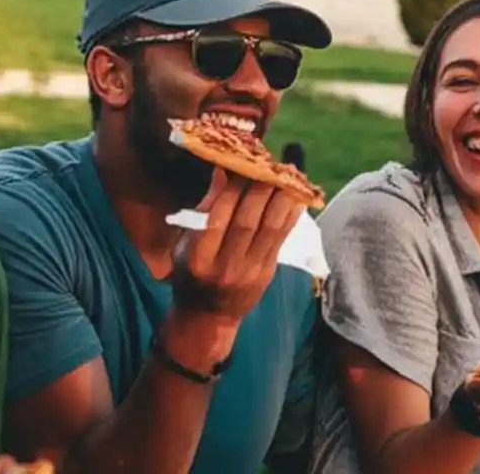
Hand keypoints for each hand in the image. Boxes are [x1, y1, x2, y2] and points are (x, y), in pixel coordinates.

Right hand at [170, 168, 305, 321]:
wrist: (208, 316)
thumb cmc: (190, 273)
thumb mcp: (184, 244)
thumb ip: (203, 209)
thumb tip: (222, 171)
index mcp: (198, 257)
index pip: (217, 217)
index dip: (232, 189)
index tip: (242, 163)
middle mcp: (224, 265)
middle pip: (247, 221)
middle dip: (260, 188)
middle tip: (270, 162)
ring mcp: (249, 272)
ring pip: (270, 228)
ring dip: (281, 197)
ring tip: (288, 172)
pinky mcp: (267, 273)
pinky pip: (281, 239)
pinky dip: (290, 214)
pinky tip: (296, 195)